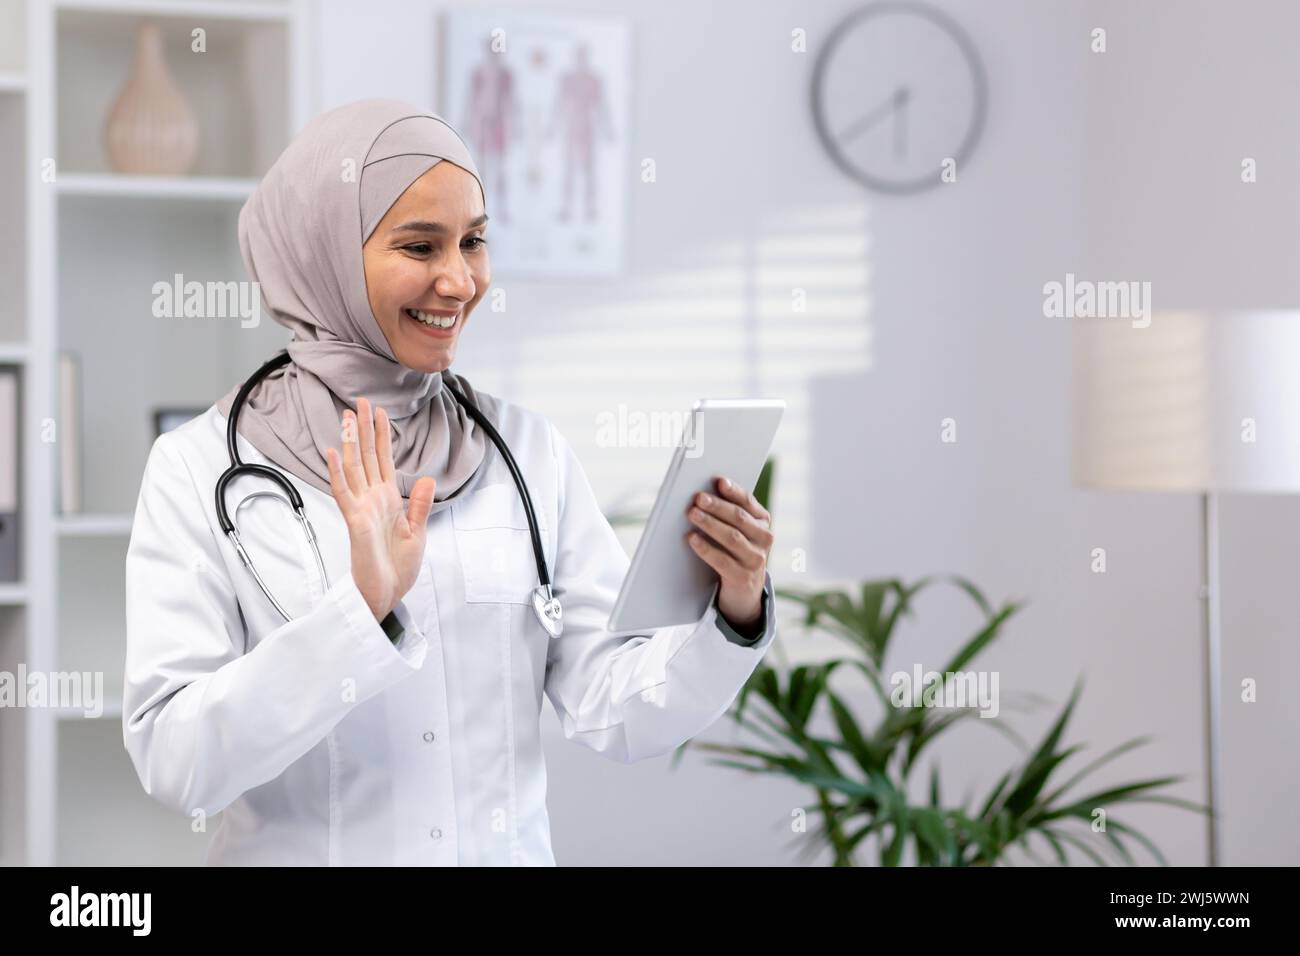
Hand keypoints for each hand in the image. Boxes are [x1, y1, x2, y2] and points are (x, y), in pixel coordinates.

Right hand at [326, 396, 435, 620]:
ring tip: (347, 417)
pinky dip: (338, 472)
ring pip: (354, 468)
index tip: (379, 412)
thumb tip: (427, 478)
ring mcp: (361, 509)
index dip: (382, 436)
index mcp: (388, 500)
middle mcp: (372, 500)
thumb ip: (420, 505)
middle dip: (364, 429)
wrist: (386, 594)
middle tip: (359, 401)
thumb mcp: (418, 533)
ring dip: (351, 442)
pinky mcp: (355, 522)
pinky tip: (334, 452)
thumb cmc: (397, 568)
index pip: (384, 461)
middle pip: (367, 457)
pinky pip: (344, 493)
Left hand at [685, 476, 772, 629]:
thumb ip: (728, 514)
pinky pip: (722, 560)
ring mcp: (755, 560)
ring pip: (732, 537)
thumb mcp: (738, 532)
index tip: (719, 481)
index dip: (734, 491)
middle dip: (717, 506)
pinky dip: (706, 548)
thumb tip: (704, 494)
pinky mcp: (742, 577)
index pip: (748, 503)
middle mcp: (764, 539)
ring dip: (710, 524)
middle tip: (699, 498)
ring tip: (692, 514)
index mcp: (763, 522)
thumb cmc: (735, 552)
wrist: (745, 592)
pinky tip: (692, 538)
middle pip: (739, 518)